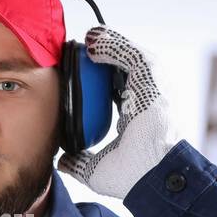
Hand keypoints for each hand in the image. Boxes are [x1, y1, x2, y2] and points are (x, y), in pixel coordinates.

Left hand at [56, 26, 179, 198]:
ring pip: (130, 57)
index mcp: (140, 118)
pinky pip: (130, 54)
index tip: (82, 75)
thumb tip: (62, 160)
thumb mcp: (96, 169)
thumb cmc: (133, 178)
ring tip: (88, 38)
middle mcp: (150, 100)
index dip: (102, 79)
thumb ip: (80, 161)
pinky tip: (93, 41)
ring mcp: (154, 90)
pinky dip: (112, 45)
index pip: (121, 91)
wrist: (151, 178)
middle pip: (126, 69)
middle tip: (82, 49)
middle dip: (106, 55)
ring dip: (108, 44)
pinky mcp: (152, 81)